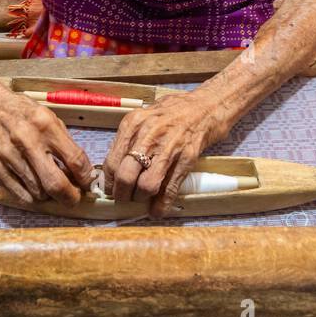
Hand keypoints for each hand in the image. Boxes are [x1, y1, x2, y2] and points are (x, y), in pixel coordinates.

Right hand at [0, 87, 93, 205]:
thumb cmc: (24, 112)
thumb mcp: (51, 118)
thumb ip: (66, 144)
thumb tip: (82, 172)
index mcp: (45, 125)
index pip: (74, 159)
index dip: (86, 177)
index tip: (88, 183)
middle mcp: (27, 141)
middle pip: (55, 183)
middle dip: (70, 197)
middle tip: (75, 198)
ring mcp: (10, 156)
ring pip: (38, 192)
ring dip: (51, 196)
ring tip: (54, 188)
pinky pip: (20, 194)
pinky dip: (33, 198)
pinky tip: (38, 190)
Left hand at [102, 92, 225, 216]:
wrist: (205, 106)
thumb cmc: (172, 112)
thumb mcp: (144, 117)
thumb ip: (129, 139)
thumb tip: (115, 168)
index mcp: (133, 123)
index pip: (112, 162)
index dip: (109, 182)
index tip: (110, 189)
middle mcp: (148, 135)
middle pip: (126, 176)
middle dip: (122, 194)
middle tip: (123, 198)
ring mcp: (169, 147)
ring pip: (146, 185)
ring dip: (141, 199)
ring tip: (141, 199)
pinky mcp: (187, 158)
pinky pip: (170, 188)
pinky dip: (162, 204)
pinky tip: (158, 210)